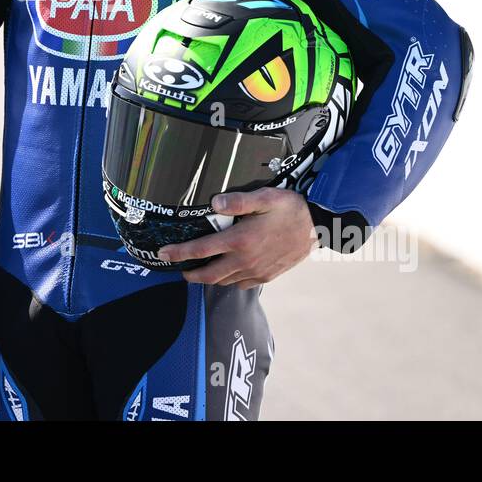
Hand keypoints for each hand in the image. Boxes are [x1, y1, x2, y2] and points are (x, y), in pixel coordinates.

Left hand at [157, 188, 316, 287]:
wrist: (318, 226)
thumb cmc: (290, 207)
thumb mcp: (264, 197)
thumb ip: (237, 201)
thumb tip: (213, 204)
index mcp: (240, 240)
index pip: (201, 250)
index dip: (179, 253)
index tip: (162, 254)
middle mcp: (246, 260)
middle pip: (209, 274)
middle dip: (190, 273)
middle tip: (179, 269)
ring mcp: (257, 271)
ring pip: (224, 282)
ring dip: (209, 278)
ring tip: (200, 270)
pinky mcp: (267, 276)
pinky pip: (241, 284)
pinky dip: (229, 281)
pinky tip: (228, 272)